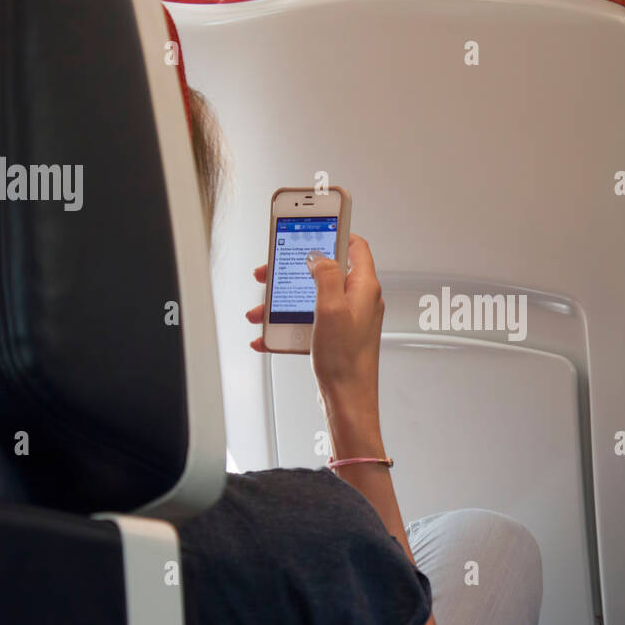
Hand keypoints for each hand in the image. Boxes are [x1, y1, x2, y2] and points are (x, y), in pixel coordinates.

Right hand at [247, 233, 383, 421]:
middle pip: (324, 270)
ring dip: (283, 300)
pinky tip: (268, 333)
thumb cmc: (346, 362)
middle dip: (293, 270)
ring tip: (261, 309)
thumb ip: (325, 275)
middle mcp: (357, 301)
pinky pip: (307, 321)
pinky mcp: (334, 336)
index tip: (314, 224)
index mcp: (363, 288)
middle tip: (270, 271)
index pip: (355, 246)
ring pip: (310, 297)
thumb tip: (319, 254)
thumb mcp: (331, 309)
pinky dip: (286, 324)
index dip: (335, 232)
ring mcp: (346, 319)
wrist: (348, 401)